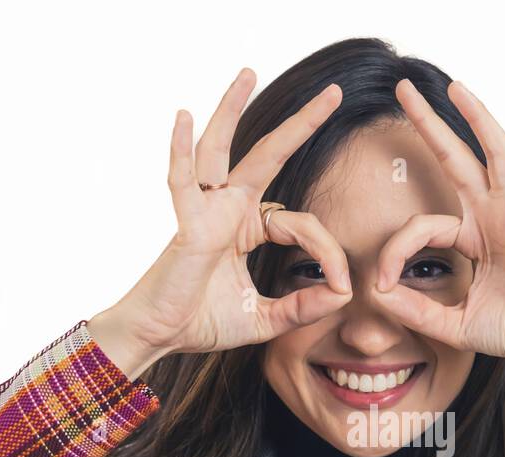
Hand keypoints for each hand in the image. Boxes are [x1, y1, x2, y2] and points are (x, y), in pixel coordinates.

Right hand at [91, 68, 353, 373]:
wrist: (160, 336)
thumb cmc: (203, 322)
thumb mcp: (268, 319)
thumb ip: (305, 307)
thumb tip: (343, 293)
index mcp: (247, 228)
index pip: (302, 224)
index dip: (328, 252)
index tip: (342, 284)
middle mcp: (228, 211)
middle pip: (268, 156)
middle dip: (301, 123)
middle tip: (332, 92)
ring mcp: (206, 212)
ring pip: (220, 150)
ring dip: (232, 110)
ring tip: (248, 73)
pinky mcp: (187, 225)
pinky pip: (182, 182)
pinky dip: (180, 150)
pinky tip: (183, 117)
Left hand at [373, 79, 504, 403]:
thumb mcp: (455, 324)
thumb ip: (417, 311)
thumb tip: (377, 294)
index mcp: (473, 236)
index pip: (422, 226)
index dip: (394, 252)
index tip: (381, 285)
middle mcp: (492, 216)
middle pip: (455, 159)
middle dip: (429, 124)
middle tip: (403, 88)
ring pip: (493, 153)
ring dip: (477, 117)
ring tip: (456, 86)